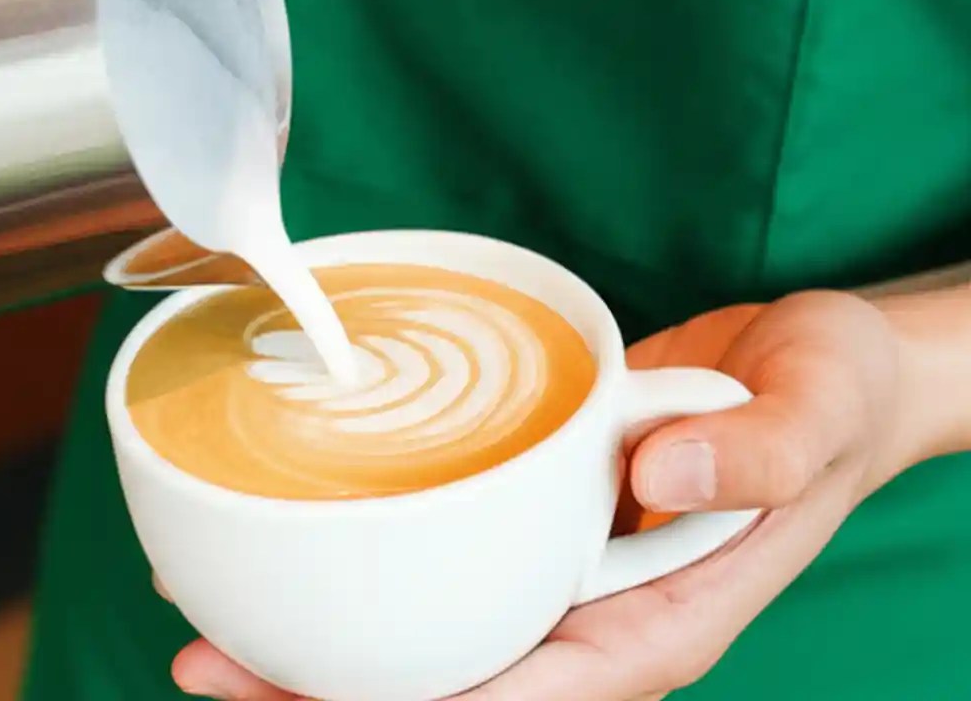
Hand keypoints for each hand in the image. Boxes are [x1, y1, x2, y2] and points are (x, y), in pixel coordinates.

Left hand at [170, 291, 921, 699]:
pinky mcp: (538, 528)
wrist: (824, 370)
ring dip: (330, 637)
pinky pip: (448, 567)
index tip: (321, 698)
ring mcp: (560, 578)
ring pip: (435, 633)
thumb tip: (653, 474)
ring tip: (211, 616)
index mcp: (659, 621)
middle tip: (208, 664)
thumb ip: (757, 451)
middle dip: (334, 688)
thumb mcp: (816, 407)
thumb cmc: (830, 395)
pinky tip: (301, 541)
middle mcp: (595, 616)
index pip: (532, 695)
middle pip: (452, 681)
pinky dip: (372, 564)